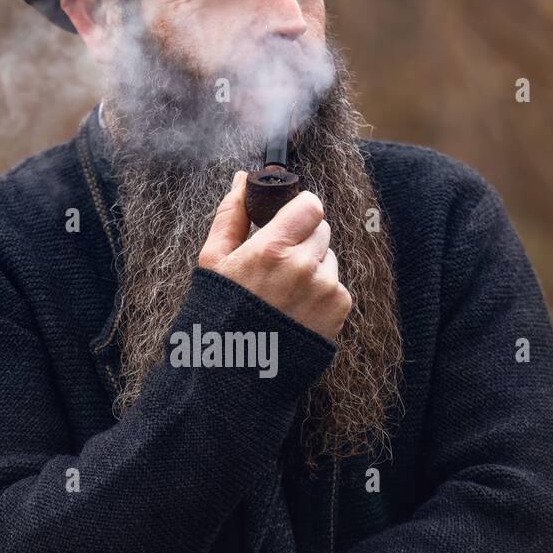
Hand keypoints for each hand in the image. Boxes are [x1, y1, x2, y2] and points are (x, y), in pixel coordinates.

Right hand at [197, 170, 351, 343]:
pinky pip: (337, 285)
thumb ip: (230, 215)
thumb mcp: (213, 261)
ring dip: (314, 266)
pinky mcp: (339, 310)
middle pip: (321, 230)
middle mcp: (305, 266)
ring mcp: (325, 289)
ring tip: (285, 292)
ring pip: (330, 258)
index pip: (311, 205)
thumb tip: (243, 179)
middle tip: (279, 264)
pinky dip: (321, 292)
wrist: (237, 372)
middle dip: (303, 239)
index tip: (288, 221)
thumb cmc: (219, 314)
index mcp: (272, 249)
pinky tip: (296, 309)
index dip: (300, 211)